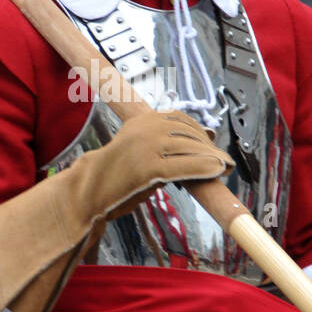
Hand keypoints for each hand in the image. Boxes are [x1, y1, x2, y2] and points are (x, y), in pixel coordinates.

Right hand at [0, 110, 231, 311]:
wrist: (88, 192)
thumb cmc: (113, 176)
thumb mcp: (138, 151)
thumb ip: (163, 145)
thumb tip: (197, 140)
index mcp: (142, 121)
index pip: (179, 119)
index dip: (199, 130)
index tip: (211, 141)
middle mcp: (146, 129)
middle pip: (188, 133)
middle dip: (209, 147)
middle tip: (224, 160)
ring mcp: (148, 147)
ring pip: (191, 149)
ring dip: (212, 159)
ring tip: (224, 168)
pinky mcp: (151, 167)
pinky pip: (186, 167)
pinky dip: (205, 169)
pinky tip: (216, 172)